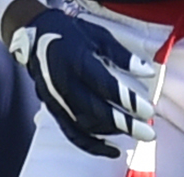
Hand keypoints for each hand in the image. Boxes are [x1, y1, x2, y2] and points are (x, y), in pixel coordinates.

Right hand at [8, 8, 155, 157]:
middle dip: (124, 125)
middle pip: (96, 111)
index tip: (149, 111)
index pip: (105, 87)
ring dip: (111, 132)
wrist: (34, 35)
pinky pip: (71, 132)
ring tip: (135, 133)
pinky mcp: (53, 109)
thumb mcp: (99, 36)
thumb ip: (123, 56)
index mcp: (77, 61)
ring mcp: (56, 99)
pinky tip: (111, 149)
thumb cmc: (73, 34)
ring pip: (84, 124)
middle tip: (148, 133)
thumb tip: (148, 73)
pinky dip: (91, 143)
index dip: (128, 101)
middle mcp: (64, 83)